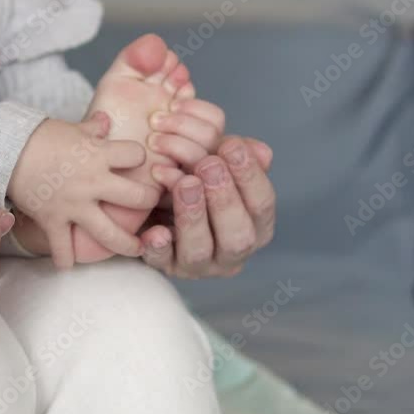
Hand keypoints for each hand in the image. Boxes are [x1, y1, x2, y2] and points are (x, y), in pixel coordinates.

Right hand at [7, 113, 160, 269]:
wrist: (5, 151)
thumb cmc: (39, 137)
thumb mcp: (70, 128)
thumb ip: (93, 128)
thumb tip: (106, 120)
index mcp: (99, 155)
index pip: (136, 155)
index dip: (137, 157)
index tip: (134, 161)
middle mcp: (92, 182)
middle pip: (137, 197)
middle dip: (149, 201)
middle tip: (150, 204)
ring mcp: (74, 205)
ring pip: (110, 234)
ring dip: (127, 245)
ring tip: (136, 248)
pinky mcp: (53, 220)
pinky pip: (62, 248)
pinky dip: (65, 259)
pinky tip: (68, 264)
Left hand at [141, 136, 275, 278]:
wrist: (151, 206)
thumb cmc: (194, 181)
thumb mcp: (214, 165)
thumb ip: (235, 157)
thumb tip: (262, 152)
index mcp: (254, 227)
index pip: (262, 206)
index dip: (250, 176)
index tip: (232, 146)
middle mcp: (231, 252)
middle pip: (238, 236)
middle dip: (225, 199)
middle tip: (208, 164)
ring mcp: (198, 265)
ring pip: (200, 251)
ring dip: (193, 215)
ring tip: (184, 183)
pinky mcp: (165, 267)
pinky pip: (162, 262)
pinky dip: (159, 247)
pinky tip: (156, 231)